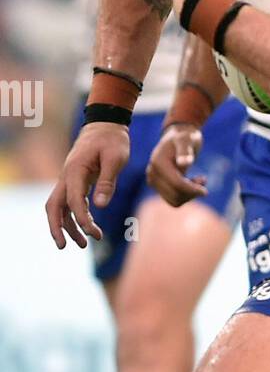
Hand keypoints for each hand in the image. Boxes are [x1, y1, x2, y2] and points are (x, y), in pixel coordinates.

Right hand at [46, 122, 129, 247]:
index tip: (96, 235)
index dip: (82, 221)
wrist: (105, 124)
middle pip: (53, 206)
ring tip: (83, 243)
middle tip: (65, 247)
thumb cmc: (113, 140)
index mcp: (75, 171)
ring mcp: (68, 178)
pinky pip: (68, 201)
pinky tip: (85, 227)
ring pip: (60, 206)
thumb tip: (100, 206)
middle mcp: (67, 176)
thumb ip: (107, 181)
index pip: (74, 202)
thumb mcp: (115, 159)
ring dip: (67, 226)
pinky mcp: (74, 180)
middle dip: (57, 228)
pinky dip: (73, 216)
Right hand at [146, 123, 206, 205]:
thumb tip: (184, 163)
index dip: (193, 190)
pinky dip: (184, 196)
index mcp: (158, 163)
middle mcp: (152, 173)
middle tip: (202, 180)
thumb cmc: (185, 137)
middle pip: (175, 195)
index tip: (205, 190)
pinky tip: (192, 183)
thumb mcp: (187, 139)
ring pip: (173, 201)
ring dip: (188, 195)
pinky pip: (172, 199)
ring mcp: (153, 180)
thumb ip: (185, 150)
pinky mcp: (157, 186)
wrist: (177, 136)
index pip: (177, 184)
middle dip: (191, 192)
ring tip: (198, 180)